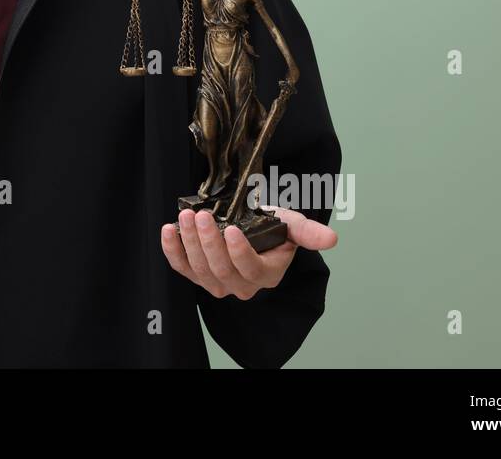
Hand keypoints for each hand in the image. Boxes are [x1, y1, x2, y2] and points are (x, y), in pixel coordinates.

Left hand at [161, 206, 336, 299]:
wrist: (252, 229)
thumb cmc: (272, 228)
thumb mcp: (291, 226)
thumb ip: (308, 233)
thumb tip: (331, 239)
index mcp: (266, 275)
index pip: (251, 269)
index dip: (239, 253)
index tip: (231, 230)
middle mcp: (240, 285)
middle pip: (221, 270)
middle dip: (208, 242)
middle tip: (200, 216)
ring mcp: (216, 282)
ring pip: (200, 269)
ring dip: (189, 242)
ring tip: (186, 217)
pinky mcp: (196, 274)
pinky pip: (181, 267)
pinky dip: (172, 250)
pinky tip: (169, 230)